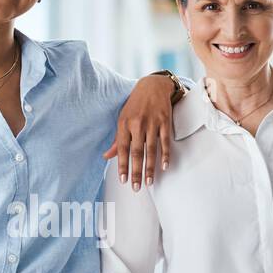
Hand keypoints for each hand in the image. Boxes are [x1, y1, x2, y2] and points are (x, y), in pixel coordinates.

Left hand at [102, 74, 175, 190]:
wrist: (153, 86)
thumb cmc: (135, 104)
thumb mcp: (122, 118)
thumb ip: (117, 139)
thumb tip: (107, 156)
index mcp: (124, 124)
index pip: (122, 149)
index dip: (122, 165)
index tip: (123, 180)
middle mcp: (138, 124)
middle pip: (137, 152)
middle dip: (136, 171)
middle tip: (136, 187)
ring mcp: (152, 123)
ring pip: (151, 150)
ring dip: (150, 168)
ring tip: (149, 182)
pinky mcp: (165, 122)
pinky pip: (165, 142)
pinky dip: (166, 155)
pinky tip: (164, 167)